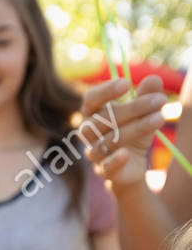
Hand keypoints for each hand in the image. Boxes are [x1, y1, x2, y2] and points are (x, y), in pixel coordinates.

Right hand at [82, 76, 166, 191]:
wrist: (131, 166)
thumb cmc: (131, 134)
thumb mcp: (141, 114)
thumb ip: (145, 96)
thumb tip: (154, 79)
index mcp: (92, 114)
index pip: (91, 99)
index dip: (106, 91)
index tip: (127, 83)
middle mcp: (88, 133)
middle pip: (105, 119)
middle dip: (134, 108)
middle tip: (161, 100)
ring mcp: (94, 153)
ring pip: (111, 140)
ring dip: (137, 128)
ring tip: (161, 117)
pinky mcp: (105, 171)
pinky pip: (107, 166)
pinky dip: (116, 159)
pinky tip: (128, 153)